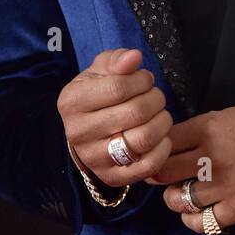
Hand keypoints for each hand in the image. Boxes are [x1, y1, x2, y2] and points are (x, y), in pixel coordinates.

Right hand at [57, 47, 173, 188]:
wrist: (86, 133)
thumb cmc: (97, 96)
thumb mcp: (100, 71)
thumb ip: (117, 60)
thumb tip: (134, 57)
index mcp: (72, 102)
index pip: (118, 88)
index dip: (141, 81)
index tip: (146, 80)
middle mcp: (78, 133)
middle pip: (134, 113)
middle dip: (155, 99)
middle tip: (156, 97)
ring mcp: (94, 158)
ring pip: (144, 138)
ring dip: (162, 122)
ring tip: (160, 114)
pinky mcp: (112, 177)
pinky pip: (148, 165)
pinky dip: (163, 148)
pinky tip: (161, 136)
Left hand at [144, 105, 234, 232]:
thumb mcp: (228, 116)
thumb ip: (198, 129)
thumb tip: (168, 143)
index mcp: (207, 128)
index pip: (162, 142)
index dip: (152, 151)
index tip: (151, 157)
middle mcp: (210, 156)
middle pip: (161, 172)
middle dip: (156, 177)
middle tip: (160, 179)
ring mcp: (224, 185)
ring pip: (177, 200)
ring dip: (175, 199)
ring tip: (182, 195)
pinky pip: (201, 223)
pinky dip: (194, 220)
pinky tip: (199, 212)